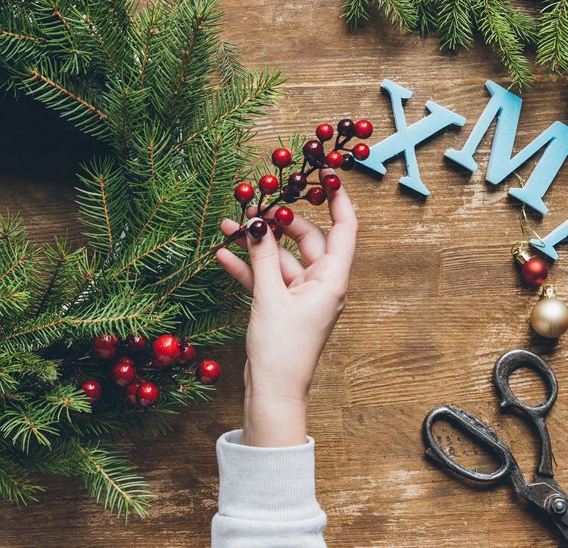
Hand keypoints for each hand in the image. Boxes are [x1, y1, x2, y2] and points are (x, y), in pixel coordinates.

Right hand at [217, 181, 357, 447]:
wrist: (273, 393)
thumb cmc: (282, 350)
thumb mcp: (269, 297)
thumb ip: (262, 256)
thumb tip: (256, 222)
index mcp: (332, 280)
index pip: (344, 229)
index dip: (338, 200)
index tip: (326, 175)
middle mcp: (321, 284)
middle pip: (306, 239)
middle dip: (279, 222)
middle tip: (255, 203)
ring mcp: (301, 295)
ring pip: (281, 258)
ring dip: (256, 244)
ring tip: (228, 225)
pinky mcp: (281, 307)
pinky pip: (267, 277)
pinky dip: (248, 266)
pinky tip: (223, 254)